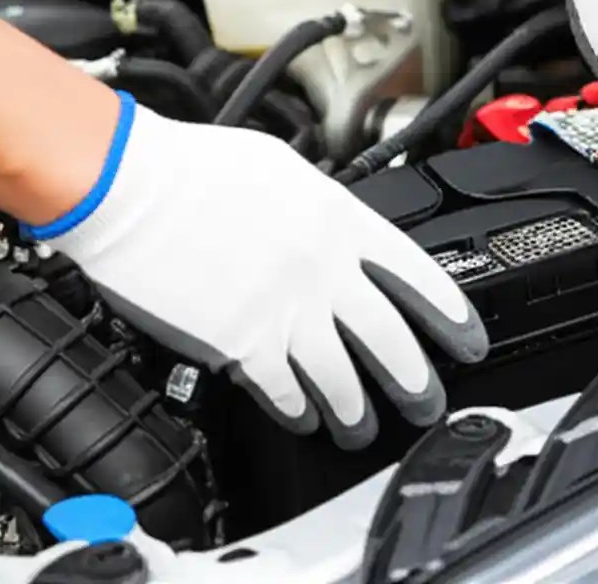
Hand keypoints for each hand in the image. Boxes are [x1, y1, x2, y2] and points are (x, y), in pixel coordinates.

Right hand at [31, 92, 488, 448]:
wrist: (128, 186)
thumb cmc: (194, 168)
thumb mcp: (283, 169)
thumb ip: (325, 208)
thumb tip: (344, 234)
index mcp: (340, 222)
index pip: (417, 276)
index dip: (451, 315)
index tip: (468, 340)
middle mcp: (321, 271)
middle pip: (389, 341)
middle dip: (415, 381)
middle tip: (427, 402)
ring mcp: (282, 310)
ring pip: (339, 378)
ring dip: (355, 411)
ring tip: (361, 429)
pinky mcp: (239, 344)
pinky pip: (283, 390)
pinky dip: (299, 409)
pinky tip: (306, 418)